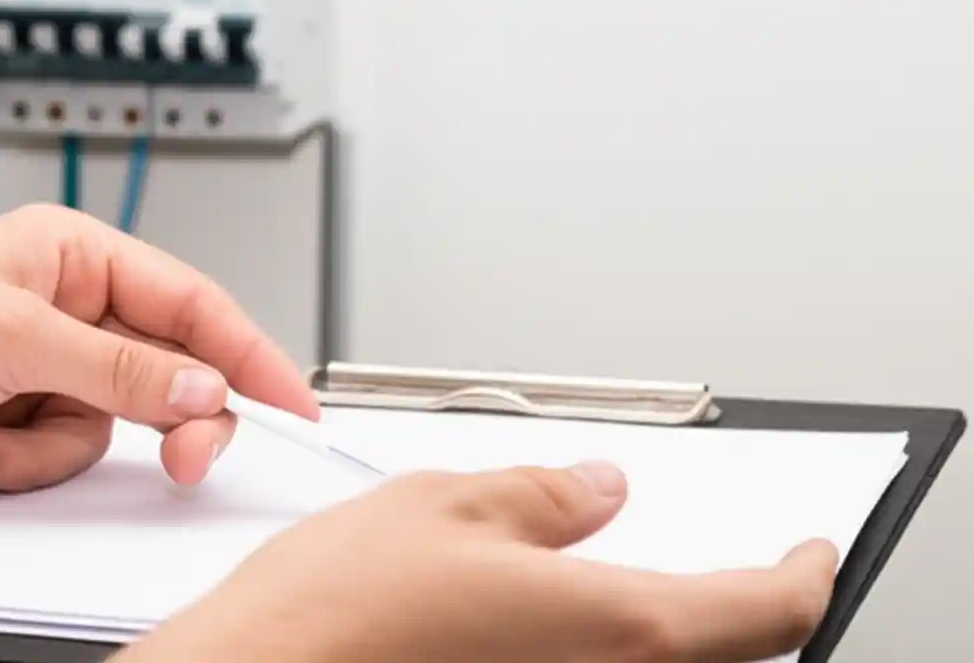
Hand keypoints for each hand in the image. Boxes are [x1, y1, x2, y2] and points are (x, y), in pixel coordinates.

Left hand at [0, 204, 317, 493]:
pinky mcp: (18, 418)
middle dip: (166, 417)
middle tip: (187, 458)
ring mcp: (44, 367)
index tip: (294, 402)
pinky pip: (63, 455)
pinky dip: (20, 462)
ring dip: (55, 446)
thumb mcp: (15, 339)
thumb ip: (124, 368)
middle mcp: (68, 308)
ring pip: (114, 425)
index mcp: (75, 255)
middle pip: (167, 369)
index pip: (192, 302)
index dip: (250, 352)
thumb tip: (207, 386)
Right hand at [120, 463, 837, 662]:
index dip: (801, 572)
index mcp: (609, 628)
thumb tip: (593, 493)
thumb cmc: (333, 611)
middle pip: (718, 651)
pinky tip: (548, 604)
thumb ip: (543, 497)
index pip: (764, 611)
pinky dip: (594, 640)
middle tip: (711, 547)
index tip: (806, 546)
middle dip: (730, 596)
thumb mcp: (446, 506)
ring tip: (614, 562)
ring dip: (660, 619)